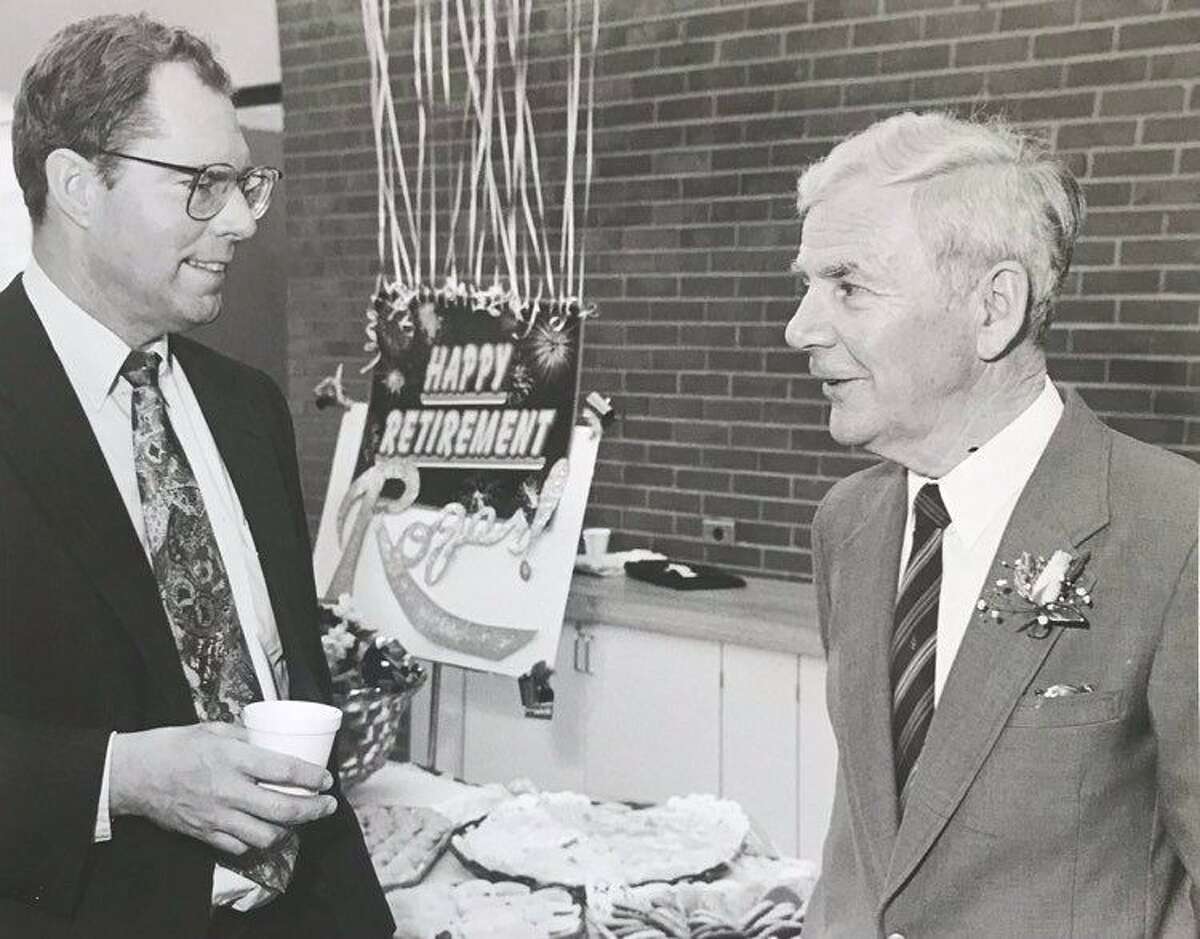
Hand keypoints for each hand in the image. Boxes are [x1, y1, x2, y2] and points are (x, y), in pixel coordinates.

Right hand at [108, 722, 338, 856]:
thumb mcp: (215, 728)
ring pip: (266, 835)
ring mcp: (217, 816)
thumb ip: (247, 736)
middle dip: (314, 810)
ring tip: (299, 820)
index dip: (313, 778)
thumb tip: (274, 738)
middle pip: (283, 809)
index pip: (285, 771)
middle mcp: (229, 790)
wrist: (135, 773)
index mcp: (234, 758)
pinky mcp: (204, 834)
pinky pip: (241, 847)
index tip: (327, 779)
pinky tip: (266, 831)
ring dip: (289, 829)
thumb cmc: (176, 745)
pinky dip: (258, 842)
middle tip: (327, 805)